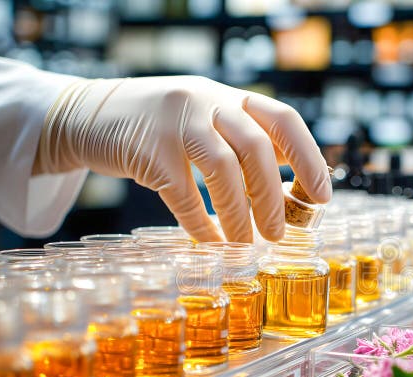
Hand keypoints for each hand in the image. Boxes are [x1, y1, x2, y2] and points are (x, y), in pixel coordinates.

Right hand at [32, 76, 330, 241]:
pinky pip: (182, 194)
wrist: (90, 114)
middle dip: (273, 196)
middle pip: (256, 147)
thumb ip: (242, 146)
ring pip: (222, 169)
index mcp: (230, 97)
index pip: (283, 120)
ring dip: (239, 214)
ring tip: (245, 244)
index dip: (309, 158)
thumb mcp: (205, 121)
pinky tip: (209, 242)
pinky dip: (199, 223)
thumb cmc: (161, 128)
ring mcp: (175, 122)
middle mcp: (208, 101)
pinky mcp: (146, 149)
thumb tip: (288, 195)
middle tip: (279, 234)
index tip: (323, 196)